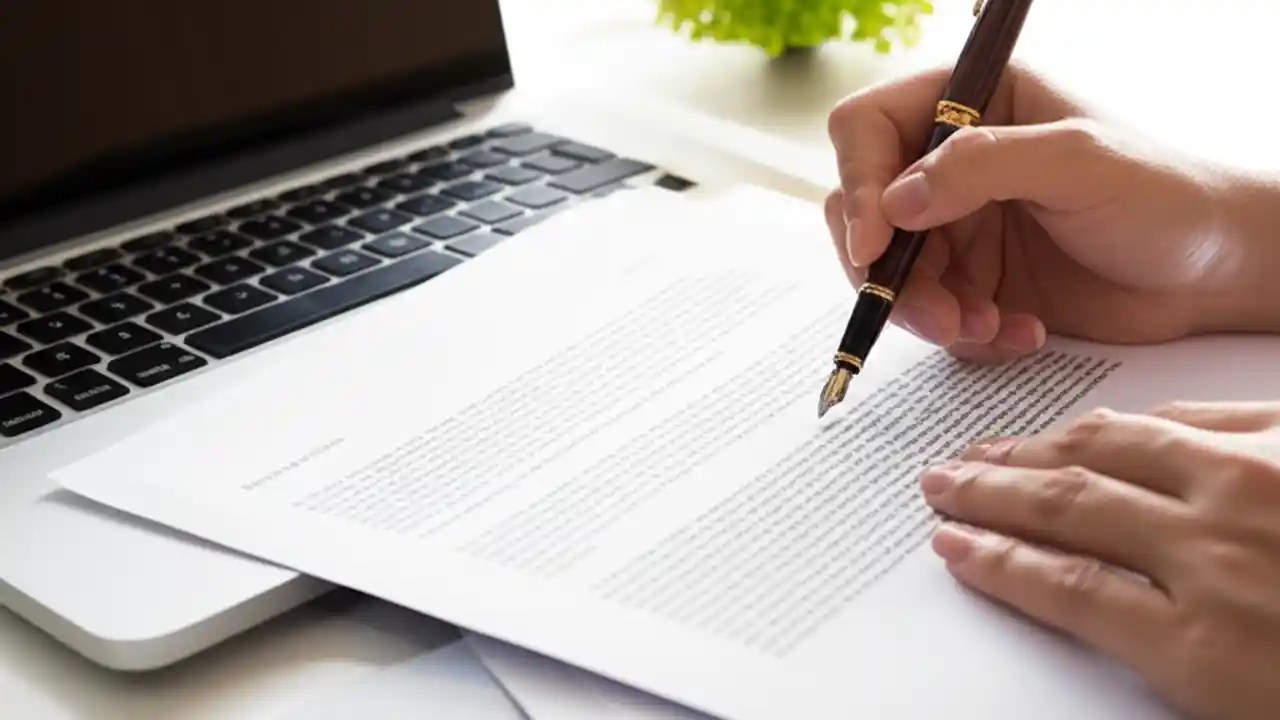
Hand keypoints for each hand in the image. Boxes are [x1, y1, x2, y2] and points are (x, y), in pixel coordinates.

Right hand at [824, 64, 1275, 363]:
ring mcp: (958, 226)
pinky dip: (965, 334)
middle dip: (890, 271)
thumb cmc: (1163, 197)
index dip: (857, 184)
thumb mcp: (1077, 164)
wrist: (1214, 272)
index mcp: (971, 104)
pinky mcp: (973, 282)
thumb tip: (893, 203)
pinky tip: (1018, 332)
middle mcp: (952, 164)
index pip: (867, 128)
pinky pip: (932, 315)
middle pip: (862, 212)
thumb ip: (980, 168)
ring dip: (929, 313)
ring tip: (985, 328)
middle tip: (933, 315)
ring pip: (891, 275)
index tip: (874, 243)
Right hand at [918, 402, 1279, 719]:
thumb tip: (1098, 611)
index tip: (954, 544)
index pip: (1067, 589)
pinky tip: (1107, 424)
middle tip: (947, 481)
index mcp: (1210, 645)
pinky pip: (1197, 414)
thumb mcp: (1247, 706)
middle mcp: (1218, 549)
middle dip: (992, 492)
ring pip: (1118, 447)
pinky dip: (1139, 418)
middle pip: (1071, 508)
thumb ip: (1177, 663)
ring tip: (998, 447)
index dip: (998, 563)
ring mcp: (1260, 483)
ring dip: (1042, 447)